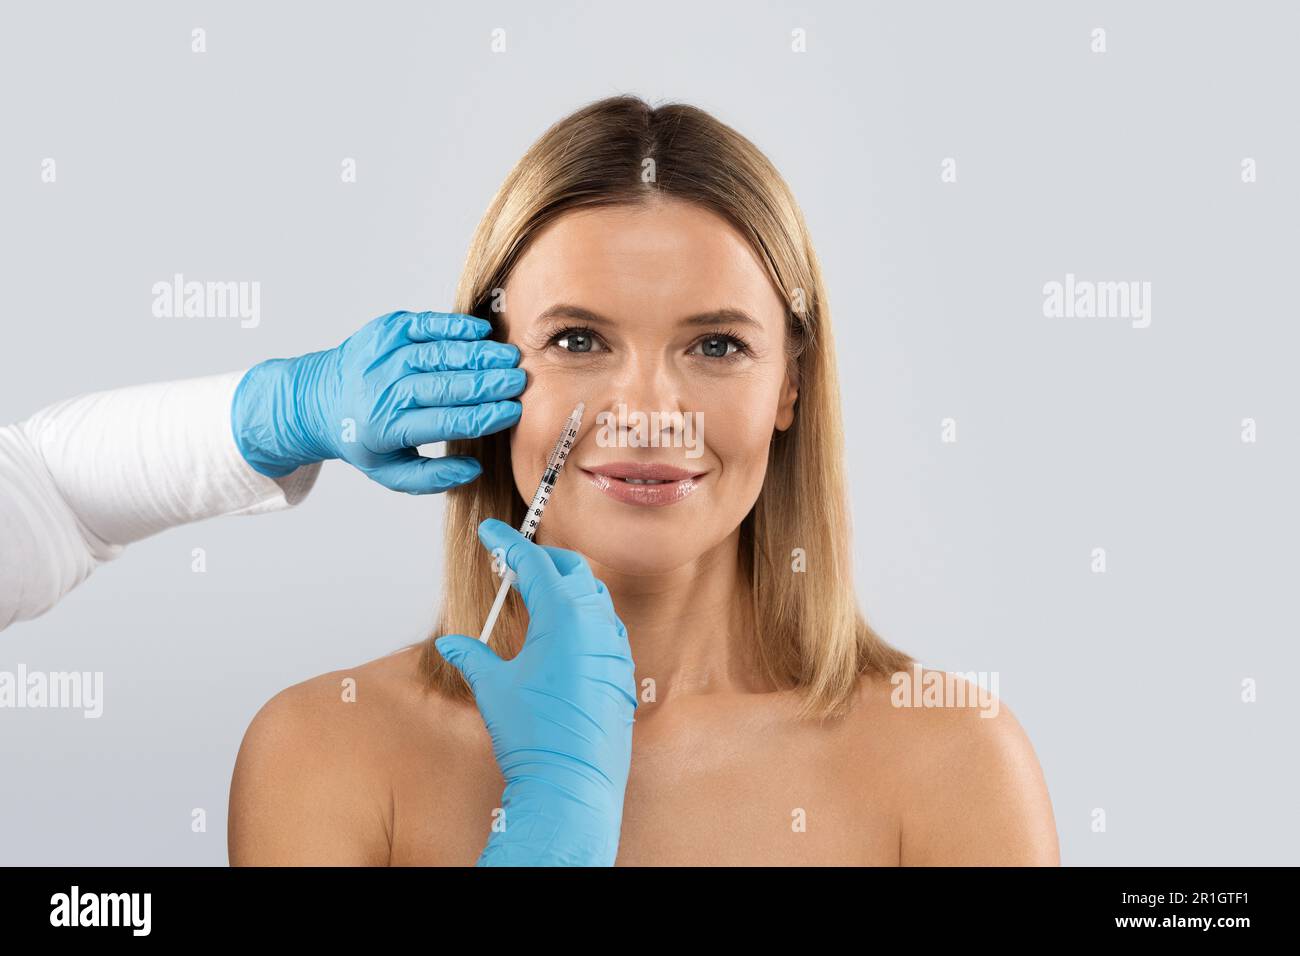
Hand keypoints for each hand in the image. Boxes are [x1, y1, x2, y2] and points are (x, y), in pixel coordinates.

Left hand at [230, 310, 522, 493]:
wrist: (318, 399)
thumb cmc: (363, 438)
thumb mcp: (391, 472)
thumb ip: (432, 478)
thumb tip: (472, 470)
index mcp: (386, 429)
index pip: (445, 423)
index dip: (483, 417)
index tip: (512, 412)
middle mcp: (382, 391)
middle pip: (444, 386)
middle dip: (487, 383)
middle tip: (520, 381)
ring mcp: (381, 357)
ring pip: (437, 354)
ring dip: (477, 355)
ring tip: (509, 357)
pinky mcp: (384, 331)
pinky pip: (423, 325)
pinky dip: (453, 326)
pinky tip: (481, 332)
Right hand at [435, 519, 637, 865]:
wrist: (573, 782)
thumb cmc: (534, 734)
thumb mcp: (493, 688)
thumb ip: (472, 656)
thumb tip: (451, 643)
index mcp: (564, 616)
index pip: (535, 563)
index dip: (509, 544)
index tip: (491, 532)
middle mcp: (596, 624)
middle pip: (572, 569)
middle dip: (542, 558)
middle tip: (513, 562)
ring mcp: (614, 646)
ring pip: (595, 596)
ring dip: (566, 585)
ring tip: (537, 593)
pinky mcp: (621, 669)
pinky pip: (606, 626)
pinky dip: (584, 616)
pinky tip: (564, 633)